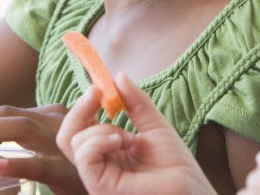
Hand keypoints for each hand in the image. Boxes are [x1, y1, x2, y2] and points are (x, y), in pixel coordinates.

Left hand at [0, 104, 84, 193]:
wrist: (123, 182)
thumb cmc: (88, 164)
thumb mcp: (57, 147)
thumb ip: (30, 144)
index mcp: (52, 117)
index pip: (8, 112)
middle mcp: (56, 123)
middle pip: (9, 114)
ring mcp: (62, 143)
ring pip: (21, 129)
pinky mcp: (68, 170)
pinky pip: (39, 165)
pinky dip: (18, 163)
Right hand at [56, 73, 216, 194]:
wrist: (191, 189)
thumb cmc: (175, 166)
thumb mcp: (154, 125)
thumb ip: (136, 102)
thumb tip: (118, 76)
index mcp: (107, 152)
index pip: (81, 127)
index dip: (85, 104)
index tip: (99, 86)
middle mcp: (98, 165)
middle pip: (68, 134)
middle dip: (80, 108)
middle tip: (98, 92)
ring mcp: (97, 178)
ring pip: (74, 142)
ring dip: (100, 128)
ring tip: (128, 136)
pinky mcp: (100, 188)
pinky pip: (85, 156)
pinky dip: (100, 140)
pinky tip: (122, 141)